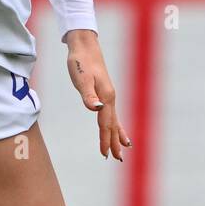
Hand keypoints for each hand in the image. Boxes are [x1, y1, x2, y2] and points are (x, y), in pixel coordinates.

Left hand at [63, 29, 131, 160]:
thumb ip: (88, 95)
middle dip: (115, 142)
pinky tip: (114, 127)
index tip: (106, 155)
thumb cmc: (80, 62)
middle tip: (118, 159)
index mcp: (106, 97)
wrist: (84, 46)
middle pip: (113, 125)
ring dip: (117, 135)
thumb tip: (97, 109)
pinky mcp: (104, 92)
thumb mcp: (81, 78)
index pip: (105, 124)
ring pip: (114, 120)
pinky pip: (112, 113)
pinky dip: (114, 123)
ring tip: (124, 149)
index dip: (105, 140)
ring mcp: (109, 95)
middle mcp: (110, 98)